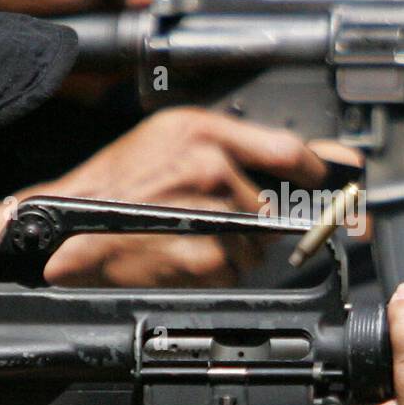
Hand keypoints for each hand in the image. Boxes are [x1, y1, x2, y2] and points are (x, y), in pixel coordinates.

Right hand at [41, 108, 327, 285]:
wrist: (71, 226)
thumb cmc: (119, 182)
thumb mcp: (170, 136)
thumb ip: (234, 142)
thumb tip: (303, 159)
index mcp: (205, 133)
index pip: (289, 150)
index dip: (319, 170)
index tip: (332, 181)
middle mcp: (212, 170)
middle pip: (275, 206)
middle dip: (257, 219)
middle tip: (216, 218)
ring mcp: (210, 216)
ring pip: (258, 244)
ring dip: (236, 247)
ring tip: (191, 235)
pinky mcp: (205, 259)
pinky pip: (237, 271)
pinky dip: (218, 271)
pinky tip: (185, 254)